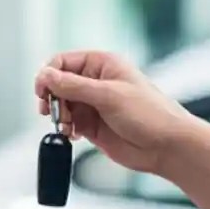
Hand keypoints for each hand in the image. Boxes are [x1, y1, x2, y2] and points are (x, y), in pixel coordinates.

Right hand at [34, 50, 196, 174]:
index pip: (62, 62)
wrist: (167, 146)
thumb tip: (45, 76)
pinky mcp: (92, 125)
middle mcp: (96, 82)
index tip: (43, 91)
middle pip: (58, 84)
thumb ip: (74, 86)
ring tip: (65, 126)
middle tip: (51, 111)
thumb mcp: (108, 95)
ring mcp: (93, 104)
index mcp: (102, 64)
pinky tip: (71, 134)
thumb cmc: (150, 114)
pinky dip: (64, 129)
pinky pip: (68, 123)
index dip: (48, 75)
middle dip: (52, 98)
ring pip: (60, 105)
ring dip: (57, 115)